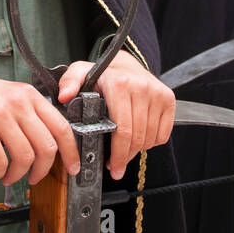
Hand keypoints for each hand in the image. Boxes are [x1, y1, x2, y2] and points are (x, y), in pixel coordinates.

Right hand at [0, 72, 78, 185]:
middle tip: (34, 178)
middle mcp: (18, 104)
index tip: (72, 168)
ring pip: (24, 157)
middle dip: (43, 170)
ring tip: (9, 176)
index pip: (61, 127)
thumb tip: (50, 145)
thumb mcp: (11, 96)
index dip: (71, 152)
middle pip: (46, 146)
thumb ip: (31, 113)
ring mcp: (0, 115)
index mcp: (30, 96)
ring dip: (18, 174)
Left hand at [59, 51, 174, 180]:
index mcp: (120, 84)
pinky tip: (138, 139)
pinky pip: (162, 134)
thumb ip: (69, 82)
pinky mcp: (168, 100)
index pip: (123, 130)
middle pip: (137, 138)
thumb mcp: (81, 73)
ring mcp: (158, 94)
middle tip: (116, 166)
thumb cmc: (104, 75)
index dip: (118, 154)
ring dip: (137, 151)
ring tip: (125, 152)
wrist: (127, 64)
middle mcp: (142, 88)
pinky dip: (151, 142)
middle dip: (125, 158)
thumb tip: (64, 96)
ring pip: (150, 138)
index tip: (112, 168)